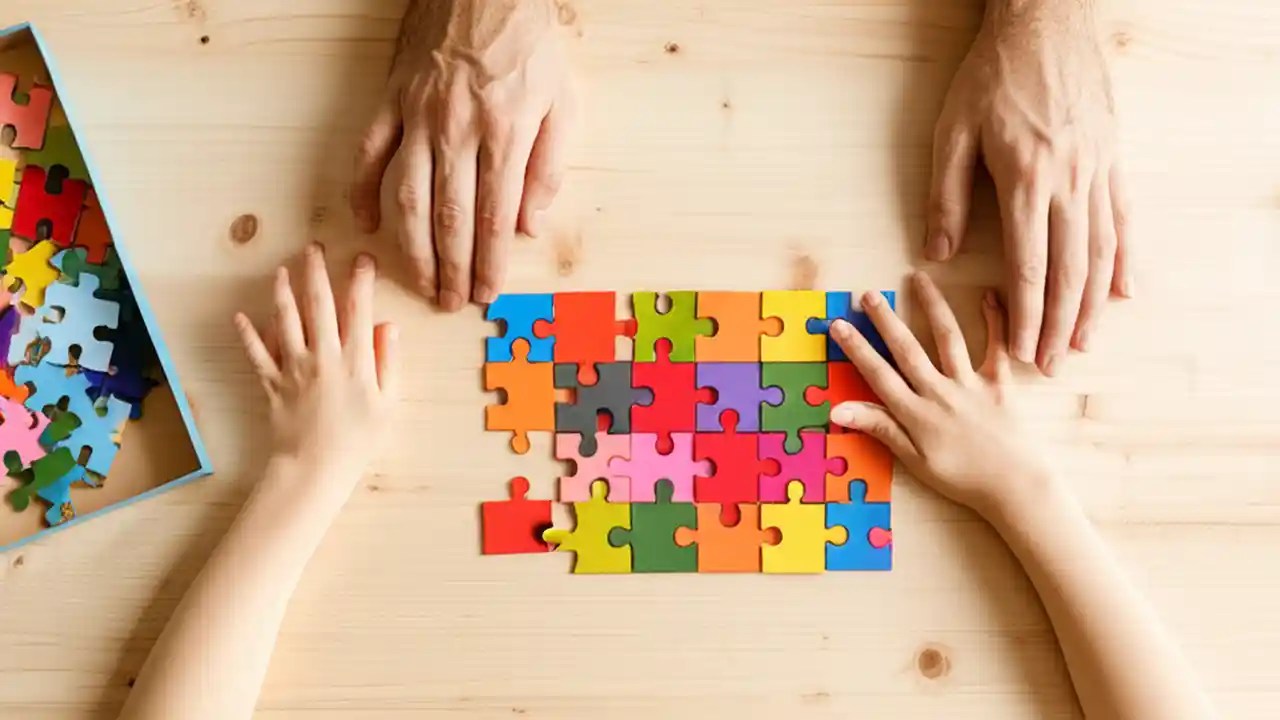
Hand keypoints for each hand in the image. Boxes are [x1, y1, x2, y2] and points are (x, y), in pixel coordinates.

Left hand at [234, 246, 400, 490]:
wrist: (315, 469)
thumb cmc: (358, 441)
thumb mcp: (388, 404)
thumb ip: (388, 362)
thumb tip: (387, 327)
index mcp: (355, 360)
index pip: (359, 309)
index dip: (360, 280)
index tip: (362, 259)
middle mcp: (323, 356)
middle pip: (318, 304)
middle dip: (316, 272)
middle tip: (314, 248)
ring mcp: (294, 368)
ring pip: (286, 320)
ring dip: (283, 291)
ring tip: (282, 270)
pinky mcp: (272, 383)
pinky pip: (257, 353)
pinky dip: (248, 334)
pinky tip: (241, 316)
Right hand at [351, 0, 575, 309]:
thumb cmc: (529, 44)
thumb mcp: (561, 102)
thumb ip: (547, 167)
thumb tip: (530, 224)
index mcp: (504, 134)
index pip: (494, 217)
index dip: (490, 262)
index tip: (486, 294)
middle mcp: (457, 131)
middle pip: (449, 217)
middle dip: (451, 268)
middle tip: (450, 303)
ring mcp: (418, 116)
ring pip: (408, 196)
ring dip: (413, 247)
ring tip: (420, 282)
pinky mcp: (391, 100)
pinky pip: (368, 152)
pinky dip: (361, 191)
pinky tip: (367, 225)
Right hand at [828, 272, 1058, 522]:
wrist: (1015, 487)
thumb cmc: (962, 479)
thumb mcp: (914, 461)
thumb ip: (879, 429)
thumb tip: (837, 411)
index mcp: (916, 414)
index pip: (878, 375)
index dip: (857, 349)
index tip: (839, 325)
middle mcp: (939, 392)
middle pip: (907, 349)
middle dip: (886, 320)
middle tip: (869, 295)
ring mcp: (970, 385)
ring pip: (947, 338)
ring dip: (932, 306)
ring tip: (919, 280)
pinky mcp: (1000, 383)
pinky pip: (996, 347)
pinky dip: (994, 320)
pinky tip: (989, 296)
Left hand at [926, 0, 1130, 375]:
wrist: (1046, 22)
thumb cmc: (992, 76)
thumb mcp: (952, 133)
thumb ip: (946, 197)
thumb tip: (937, 254)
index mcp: (1025, 181)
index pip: (1028, 266)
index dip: (1026, 315)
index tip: (1021, 352)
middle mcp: (1069, 182)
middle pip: (1069, 269)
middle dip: (1058, 323)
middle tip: (1051, 363)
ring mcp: (1097, 171)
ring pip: (1101, 250)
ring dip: (1092, 303)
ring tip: (1084, 341)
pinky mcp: (1113, 158)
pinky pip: (1123, 218)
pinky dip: (1124, 258)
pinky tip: (1123, 290)